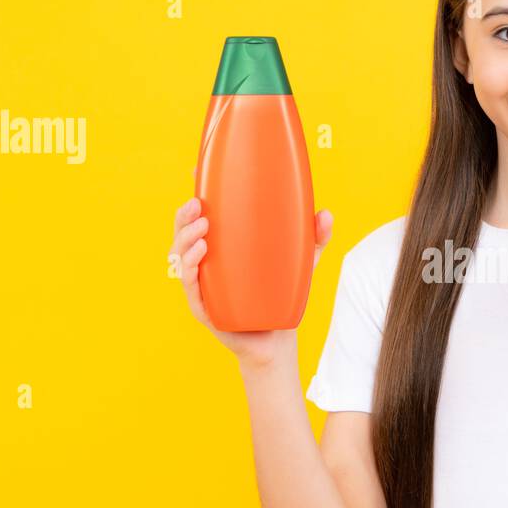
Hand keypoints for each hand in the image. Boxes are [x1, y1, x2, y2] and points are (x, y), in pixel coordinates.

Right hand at [171, 168, 332, 366]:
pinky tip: (200, 255)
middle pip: (184, 233)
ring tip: (203, 227)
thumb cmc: (282, 295)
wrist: (277, 338)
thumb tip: (325, 213)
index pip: (201, 217)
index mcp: (221, 248)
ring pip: (182, 257)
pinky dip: (191, 268)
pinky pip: (191, 286)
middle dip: (185, 215)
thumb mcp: (301, 262)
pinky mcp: (205, 308)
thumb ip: (314, 238)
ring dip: (186, 238)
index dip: (195, 193)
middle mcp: (206, 263)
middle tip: (198, 203)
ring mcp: (202, 285)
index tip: (195, 169)